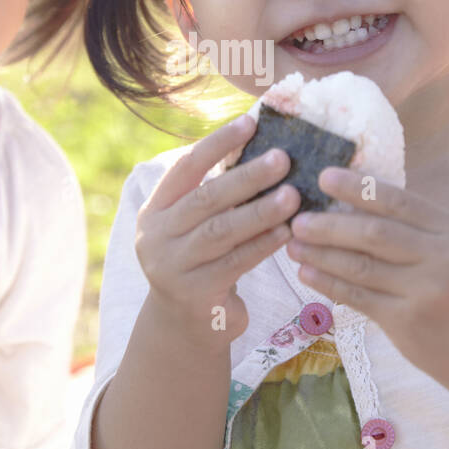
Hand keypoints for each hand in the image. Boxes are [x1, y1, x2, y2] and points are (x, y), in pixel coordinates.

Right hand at [135, 113, 300, 351]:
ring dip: (259, 211)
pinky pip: (235, 263)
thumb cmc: (202, 261)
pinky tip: (287, 232)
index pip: (185, 168)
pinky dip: (263, 245)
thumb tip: (265, 148)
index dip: (217, 144)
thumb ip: (216, 195)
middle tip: (283, 159)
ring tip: (292, 195)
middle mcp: (156, 236)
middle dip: (247, 177)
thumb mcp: (196, 225)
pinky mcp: (194, 294)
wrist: (184, 325)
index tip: (250, 123)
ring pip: (220, 231)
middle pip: (205, 198)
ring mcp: (171, 267)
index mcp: (156, 209)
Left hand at [286, 167, 448, 394]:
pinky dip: (328, 283)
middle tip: (296, 217)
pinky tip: (307, 273)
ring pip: (361, 266)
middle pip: (374, 233)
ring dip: (321, 253)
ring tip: (292, 243)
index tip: (323, 176)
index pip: (399, 201)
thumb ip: (417, 228)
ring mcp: (425, 292)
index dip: (357, 188)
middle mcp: (443, 258)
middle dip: (330, 224)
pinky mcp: (407, 322)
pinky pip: (358, 297)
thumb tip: (355, 200)